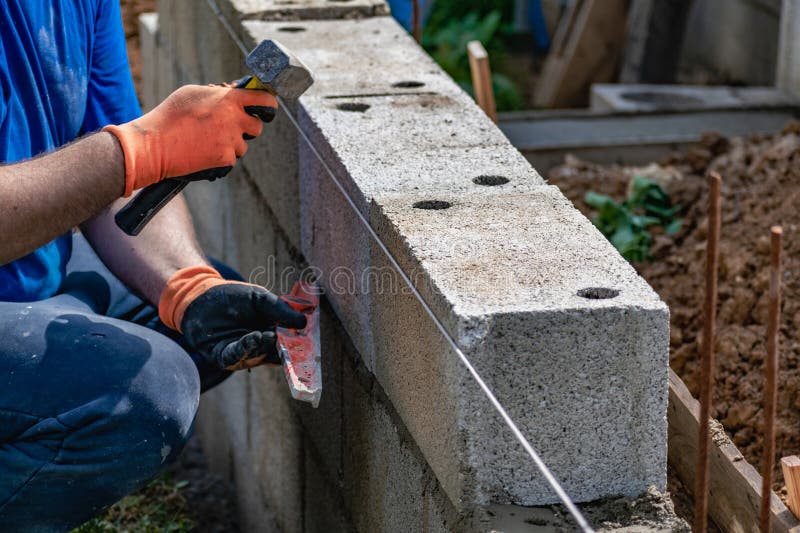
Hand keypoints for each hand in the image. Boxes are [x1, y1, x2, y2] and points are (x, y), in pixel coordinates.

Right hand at [104, 85, 276, 196]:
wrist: (154, 145)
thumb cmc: (170, 116)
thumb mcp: (193, 93)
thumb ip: (217, 93)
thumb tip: (233, 91)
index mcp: (229, 100)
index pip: (264, 100)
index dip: (268, 104)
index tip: (268, 107)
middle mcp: (234, 120)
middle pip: (257, 127)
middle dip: (247, 128)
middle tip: (231, 127)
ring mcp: (231, 141)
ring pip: (242, 145)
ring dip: (231, 144)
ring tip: (206, 140)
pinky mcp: (225, 159)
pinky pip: (231, 158)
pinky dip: (221, 157)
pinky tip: (202, 152)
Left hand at [159, 266, 305, 369]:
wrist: (200, 297)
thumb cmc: (232, 298)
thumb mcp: (260, 299)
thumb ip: (280, 310)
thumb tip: (303, 323)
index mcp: (271, 333)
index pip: (290, 342)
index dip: (300, 341)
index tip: (309, 337)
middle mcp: (259, 347)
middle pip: (278, 352)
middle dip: (287, 349)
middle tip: (296, 342)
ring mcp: (243, 354)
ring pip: (260, 355)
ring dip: (267, 346)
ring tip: (272, 335)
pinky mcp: (224, 357)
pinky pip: (237, 355)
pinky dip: (247, 347)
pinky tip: (256, 336)